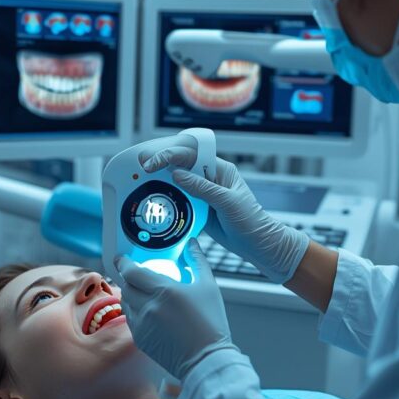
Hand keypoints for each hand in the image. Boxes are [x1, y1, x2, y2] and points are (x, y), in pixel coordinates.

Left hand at [114, 239, 235, 379]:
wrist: (207, 359)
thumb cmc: (211, 322)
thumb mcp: (208, 287)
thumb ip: (197, 261)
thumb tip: (191, 244)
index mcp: (164, 291)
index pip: (132, 271)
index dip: (124, 263)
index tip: (122, 258)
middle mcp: (148, 307)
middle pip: (126, 285)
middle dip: (128, 277)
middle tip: (136, 273)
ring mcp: (142, 325)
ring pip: (126, 302)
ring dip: (131, 294)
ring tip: (143, 292)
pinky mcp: (140, 339)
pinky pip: (130, 319)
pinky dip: (135, 311)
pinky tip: (148, 311)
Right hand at [138, 135, 309, 283]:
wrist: (258, 245)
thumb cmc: (251, 221)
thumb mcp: (228, 202)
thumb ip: (203, 188)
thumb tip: (177, 174)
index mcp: (219, 169)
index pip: (191, 153)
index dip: (170, 154)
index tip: (154, 162)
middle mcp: (209, 178)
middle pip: (180, 163)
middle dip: (160, 163)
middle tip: (141, 167)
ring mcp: (202, 193)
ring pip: (176, 181)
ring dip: (159, 180)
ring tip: (141, 181)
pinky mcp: (197, 208)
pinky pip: (177, 199)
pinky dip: (165, 199)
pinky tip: (153, 200)